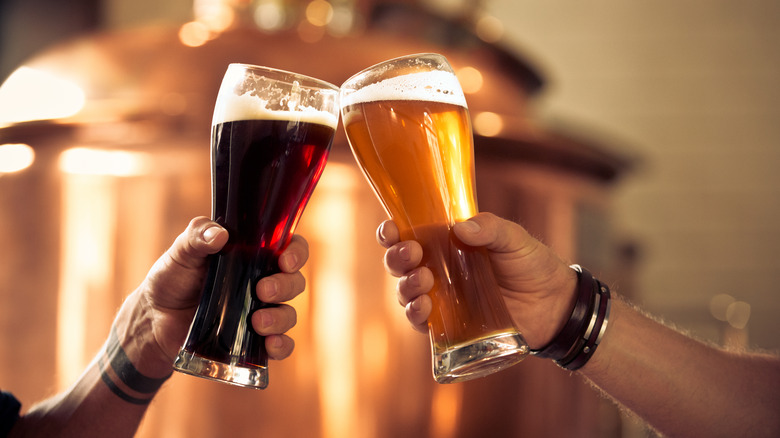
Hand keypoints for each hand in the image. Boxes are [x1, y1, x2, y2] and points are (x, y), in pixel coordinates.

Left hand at [137, 217, 307, 370]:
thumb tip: (220, 234)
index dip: (297, 253)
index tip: (285, 260)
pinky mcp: (253, 341)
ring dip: (280, 318)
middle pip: (295, 282)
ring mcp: (260, 313)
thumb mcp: (180, 253)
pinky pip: (281, 346)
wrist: (154, 321)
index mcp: (254, 256)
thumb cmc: (172, 279)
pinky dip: (281, 346)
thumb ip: (196, 236)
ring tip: (258, 322)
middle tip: (263, 290)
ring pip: (289, 314)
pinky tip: (270, 345)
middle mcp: (264, 283)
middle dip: (285, 286)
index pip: (291, 248)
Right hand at [377, 212, 577, 348]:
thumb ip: (490, 228)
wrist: (554, 305)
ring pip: (405, 291)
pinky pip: (420, 322)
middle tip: (413, 254)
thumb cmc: (532, 265)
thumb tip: (460, 228)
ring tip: (424, 282)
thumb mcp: (514, 239)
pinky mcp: (449, 325)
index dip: (391, 231)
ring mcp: (441, 298)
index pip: (408, 233)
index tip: (392, 229)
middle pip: (399, 262)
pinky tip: (423, 309)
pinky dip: (415, 315)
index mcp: (446, 242)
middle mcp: (437, 268)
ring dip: (405, 286)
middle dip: (396, 258)